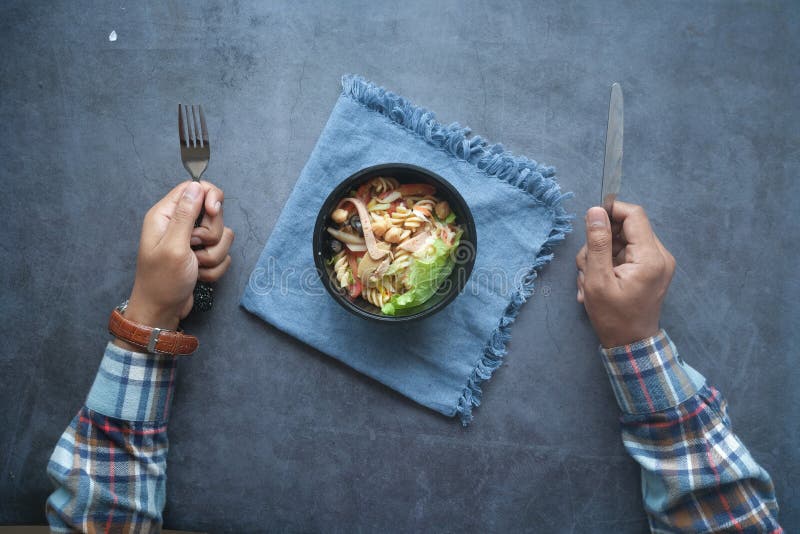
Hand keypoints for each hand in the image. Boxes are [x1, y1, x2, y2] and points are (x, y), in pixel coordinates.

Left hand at [119, 181, 233, 338]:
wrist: (162, 311)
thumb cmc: (162, 281)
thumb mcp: (173, 246)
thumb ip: (186, 214)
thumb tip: (196, 186)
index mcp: (166, 215)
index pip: (194, 188)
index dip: (210, 196)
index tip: (214, 211)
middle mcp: (179, 225)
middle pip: (213, 213)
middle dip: (211, 234)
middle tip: (195, 248)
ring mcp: (191, 241)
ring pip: (221, 236)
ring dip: (213, 255)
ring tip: (195, 266)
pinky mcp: (201, 256)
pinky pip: (221, 253)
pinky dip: (214, 267)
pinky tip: (199, 275)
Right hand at [575, 201, 674, 347]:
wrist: (631, 344)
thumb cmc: (613, 317)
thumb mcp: (597, 280)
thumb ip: (597, 243)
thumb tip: (595, 211)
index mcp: (650, 257)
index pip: (633, 215)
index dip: (610, 212)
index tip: (590, 225)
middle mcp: (660, 255)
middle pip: (626, 228)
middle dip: (601, 241)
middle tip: (586, 266)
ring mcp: (657, 263)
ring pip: (623, 241)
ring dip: (601, 255)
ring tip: (589, 280)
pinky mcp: (651, 269)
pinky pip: (627, 254)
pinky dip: (609, 263)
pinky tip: (599, 281)